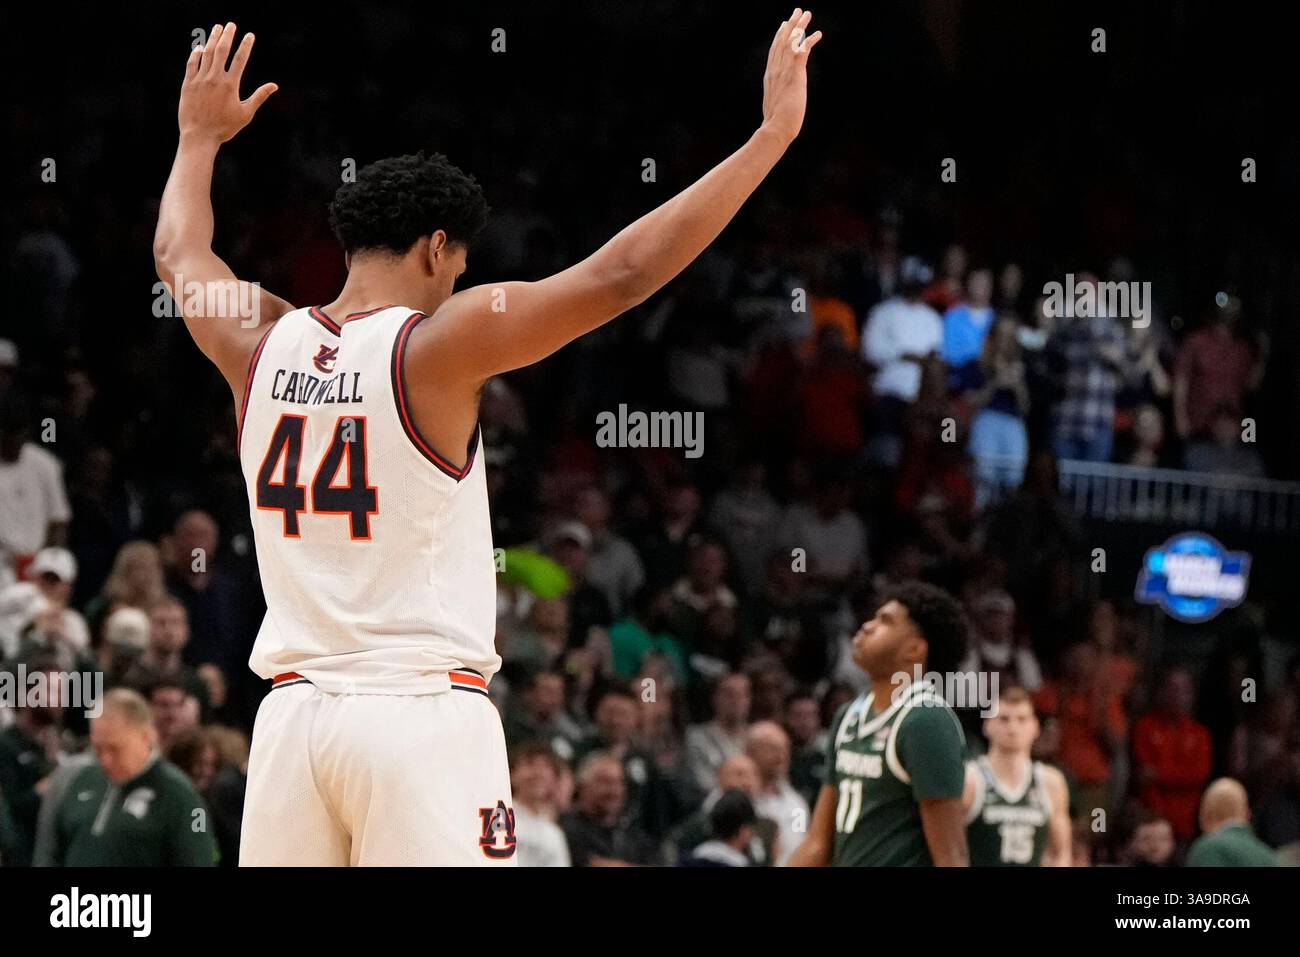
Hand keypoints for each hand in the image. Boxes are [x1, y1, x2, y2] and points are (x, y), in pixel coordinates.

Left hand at [178, 23, 277, 143]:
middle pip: (222, 50)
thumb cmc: (225, 127)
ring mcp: (200, 79)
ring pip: (207, 53)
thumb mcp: (246, 114)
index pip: (240, 59)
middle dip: (228, 35)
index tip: (250, 36)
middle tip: (231, 25)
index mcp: (230, 85)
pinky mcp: (188, 83)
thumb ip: (259, 96)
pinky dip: (197, 53)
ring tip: (217, 28)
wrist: (199, 136)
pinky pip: (192, 63)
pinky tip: (201, 47)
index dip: (246, 46)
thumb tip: (274, 85)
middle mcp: (214, 78)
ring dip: (213, 39)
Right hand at [760, 9, 821, 144]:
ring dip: (800, 26)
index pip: (774, 51)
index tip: (784, 24)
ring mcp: (783, 71)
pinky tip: (817, 34)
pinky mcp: (794, 75)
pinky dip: (809, 41)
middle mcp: (775, 70)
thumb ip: (778, 97)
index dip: (779, 36)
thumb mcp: (775, 106)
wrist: (776, 128)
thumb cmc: (776, 124)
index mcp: (770, 76)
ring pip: (791, 42)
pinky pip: (802, 52)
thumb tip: (780, 103)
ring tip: (807, 13)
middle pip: (781, 41)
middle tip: (797, 11)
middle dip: (790, 24)